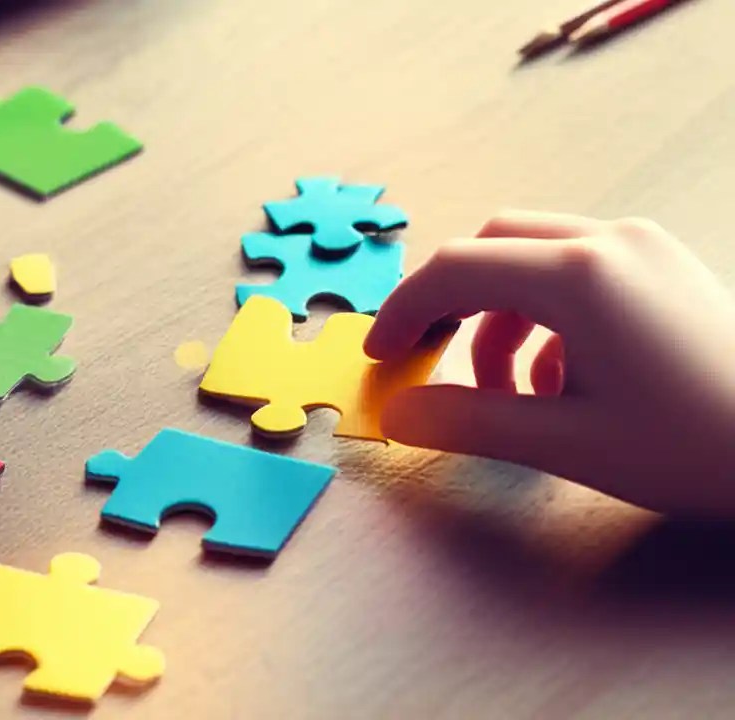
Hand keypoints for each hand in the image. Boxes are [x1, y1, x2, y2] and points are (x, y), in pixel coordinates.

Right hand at [366, 210, 734, 514]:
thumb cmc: (696, 447)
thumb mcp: (568, 443)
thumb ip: (469, 422)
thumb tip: (398, 410)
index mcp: (578, 276)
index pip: (456, 270)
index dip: (403, 311)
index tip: (381, 358)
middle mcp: (608, 241)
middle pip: (490, 245)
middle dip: (448, 302)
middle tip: (425, 358)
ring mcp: (642, 247)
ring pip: (531, 256)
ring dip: (498, 318)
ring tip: (507, 395)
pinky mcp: (663, 265)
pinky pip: (576, 272)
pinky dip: (544, 318)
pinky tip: (561, 383)